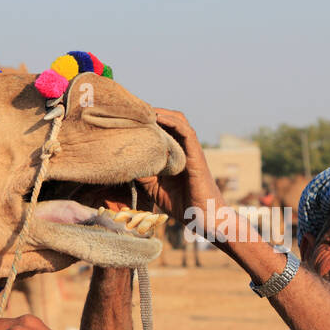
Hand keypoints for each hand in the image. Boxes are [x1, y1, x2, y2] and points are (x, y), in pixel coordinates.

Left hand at [137, 108, 229, 235]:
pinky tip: (157, 118)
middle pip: (170, 120)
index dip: (148, 121)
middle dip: (152, 112)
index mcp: (175, 154)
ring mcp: (191, 151)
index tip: (130, 116)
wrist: (205, 219)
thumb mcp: (155, 187)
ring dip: (161, 113)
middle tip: (133, 110)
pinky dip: (172, 122)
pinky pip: (186, 132)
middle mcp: (184, 149)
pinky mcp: (197, 155)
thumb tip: (124, 162)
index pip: (163, 129)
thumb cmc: (183, 205)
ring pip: (179, 121)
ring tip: (143, 110)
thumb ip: (143, 173)